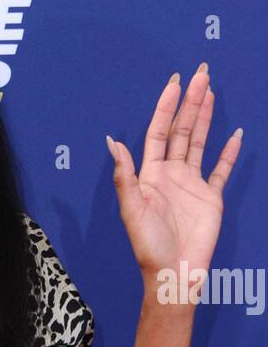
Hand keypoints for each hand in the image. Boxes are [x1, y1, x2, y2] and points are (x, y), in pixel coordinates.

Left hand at [106, 63, 242, 288]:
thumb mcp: (132, 210)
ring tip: (211, 92)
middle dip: (190, 102)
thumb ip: (125, 176)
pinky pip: (221, 170)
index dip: (166, 107)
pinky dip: (228, 153)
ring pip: (200, 143)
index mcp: (150, 175)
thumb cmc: (149, 246)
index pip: (159, 132)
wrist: (174, 273)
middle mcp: (171, 175)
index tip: (175, 82)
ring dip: (205, 118)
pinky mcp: (210, 198)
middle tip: (201, 74)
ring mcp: (192, 185)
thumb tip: (112, 142)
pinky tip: (235, 134)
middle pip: (182, 130)